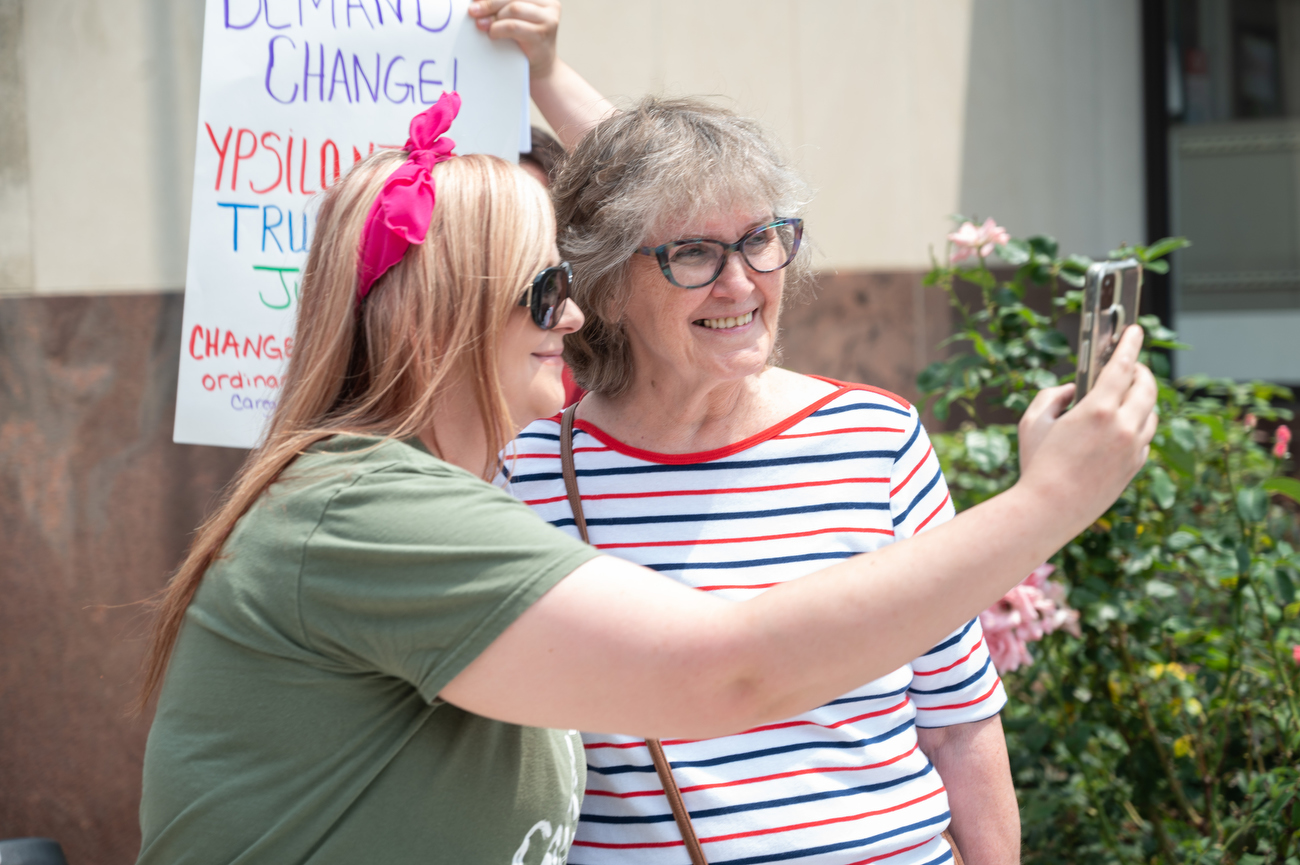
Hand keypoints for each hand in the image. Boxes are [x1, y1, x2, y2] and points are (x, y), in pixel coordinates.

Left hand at [468, 0, 560, 79]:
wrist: (538, 65)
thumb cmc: (524, 37)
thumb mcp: (513, 15)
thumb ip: (501, 6)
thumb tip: (477, 2)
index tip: (474, 1)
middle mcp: (549, 3)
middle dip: (489, 3)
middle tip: (472, 11)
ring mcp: (549, 18)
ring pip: (514, 8)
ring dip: (494, 17)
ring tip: (482, 25)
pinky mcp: (542, 34)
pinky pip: (513, 26)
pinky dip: (499, 28)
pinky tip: (492, 33)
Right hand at [1017, 325, 1157, 525]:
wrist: (1050, 510)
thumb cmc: (1037, 464)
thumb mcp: (1032, 421)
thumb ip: (1052, 395)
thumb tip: (1072, 391)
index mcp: (1097, 410)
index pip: (1123, 366)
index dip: (1130, 344)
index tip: (1135, 331)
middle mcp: (1123, 426)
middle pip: (1146, 387)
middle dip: (1141, 371)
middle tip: (1131, 365)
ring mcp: (1133, 448)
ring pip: (1150, 412)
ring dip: (1141, 399)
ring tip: (1127, 396)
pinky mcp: (1135, 466)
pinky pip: (1145, 437)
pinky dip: (1138, 425)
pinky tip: (1123, 427)